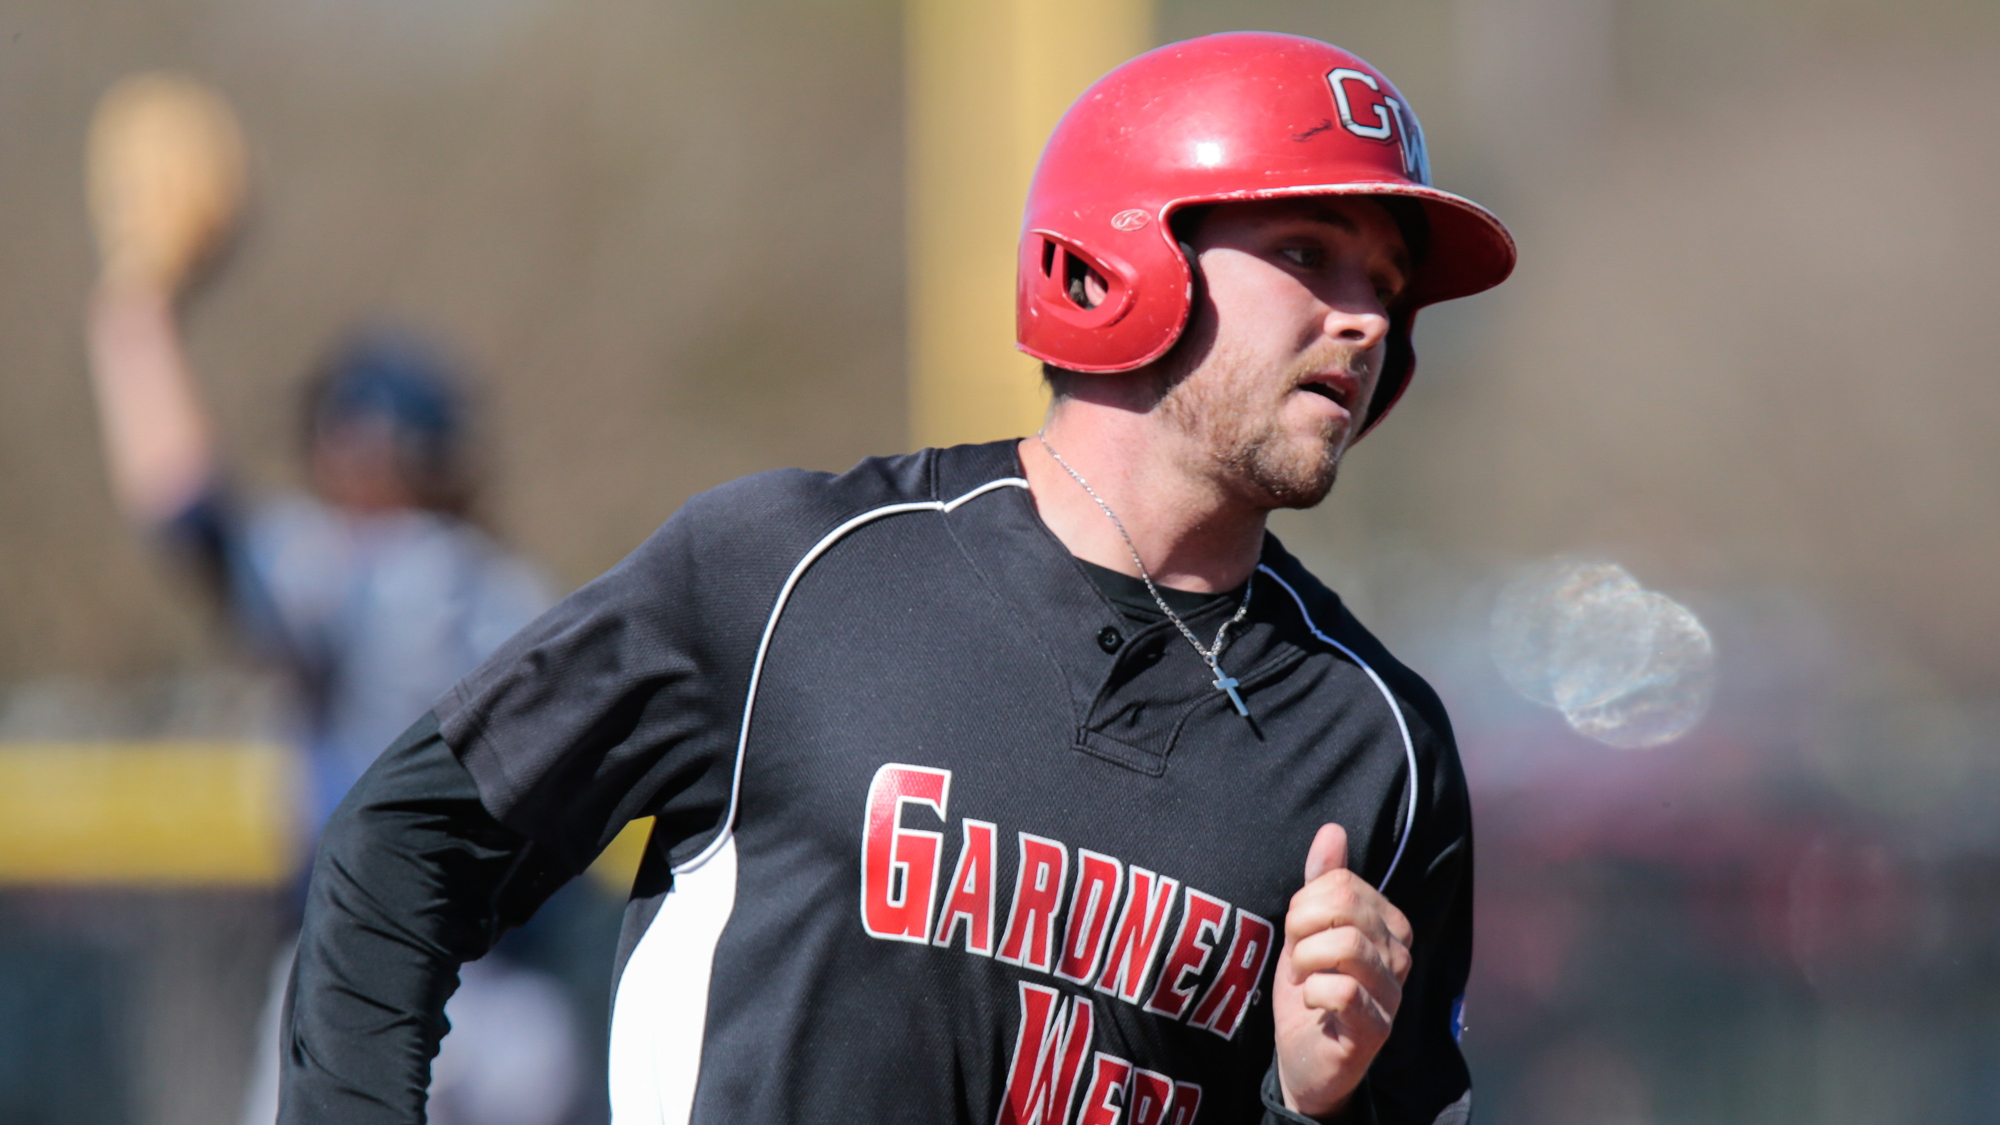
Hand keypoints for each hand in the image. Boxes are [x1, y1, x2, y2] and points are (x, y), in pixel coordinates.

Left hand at [1272, 823, 1412, 1120]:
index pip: (1340, 883)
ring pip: (1346, 945)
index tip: (1299, 934)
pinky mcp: (1376, 1028)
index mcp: (1388, 923)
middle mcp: (1400, 954)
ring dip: (1305, 960)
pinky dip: (1312, 991)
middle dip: (1301, 927)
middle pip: (1343, 906)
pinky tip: (1312, 1002)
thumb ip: (1322, 882)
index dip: (1304, 904)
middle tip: (1297, 956)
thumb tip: (1333, 830)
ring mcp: (1392, 992)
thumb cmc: (1311, 988)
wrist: (1305, 1057)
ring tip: (1302, 978)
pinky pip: (1341, 991)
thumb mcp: (1308, 930)